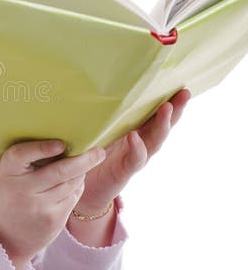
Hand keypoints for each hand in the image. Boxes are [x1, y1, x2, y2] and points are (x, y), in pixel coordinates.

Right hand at [0, 139, 106, 269]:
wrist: (3, 237)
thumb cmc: (9, 197)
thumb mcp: (8, 176)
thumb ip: (28, 161)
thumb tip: (65, 144)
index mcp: (7, 172)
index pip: (21, 154)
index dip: (42, 148)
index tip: (61, 143)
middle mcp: (22, 190)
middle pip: (61, 170)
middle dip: (85, 159)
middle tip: (99, 151)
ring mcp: (39, 207)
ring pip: (72, 183)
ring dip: (81, 172)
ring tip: (86, 164)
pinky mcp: (53, 220)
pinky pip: (73, 197)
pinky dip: (77, 187)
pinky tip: (74, 183)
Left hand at [74, 87, 191, 213]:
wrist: (84, 188)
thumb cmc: (91, 153)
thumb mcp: (97, 129)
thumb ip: (101, 113)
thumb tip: (96, 83)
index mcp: (135, 128)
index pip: (153, 111)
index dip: (165, 97)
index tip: (176, 81)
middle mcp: (140, 141)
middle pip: (162, 123)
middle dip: (175, 108)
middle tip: (184, 92)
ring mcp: (136, 156)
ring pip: (155, 140)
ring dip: (162, 124)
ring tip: (167, 108)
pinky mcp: (125, 170)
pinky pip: (135, 158)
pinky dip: (137, 148)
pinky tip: (135, 137)